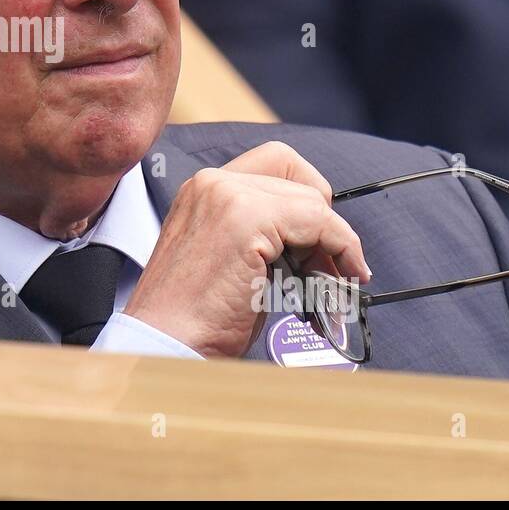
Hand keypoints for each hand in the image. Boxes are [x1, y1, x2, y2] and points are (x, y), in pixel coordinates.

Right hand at [124, 141, 370, 357]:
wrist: (167, 344)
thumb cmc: (195, 318)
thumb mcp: (227, 260)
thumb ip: (261, 236)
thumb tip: (316, 240)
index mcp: (203, 191)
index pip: (275, 165)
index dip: (304, 200)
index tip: (316, 242)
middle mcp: (211, 184)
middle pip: (298, 178)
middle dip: (323, 222)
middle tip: (329, 268)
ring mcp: (227, 195)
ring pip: (312, 200)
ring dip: (334, 242)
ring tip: (329, 286)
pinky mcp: (246, 218)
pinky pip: (318, 221)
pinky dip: (341, 249)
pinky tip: (334, 283)